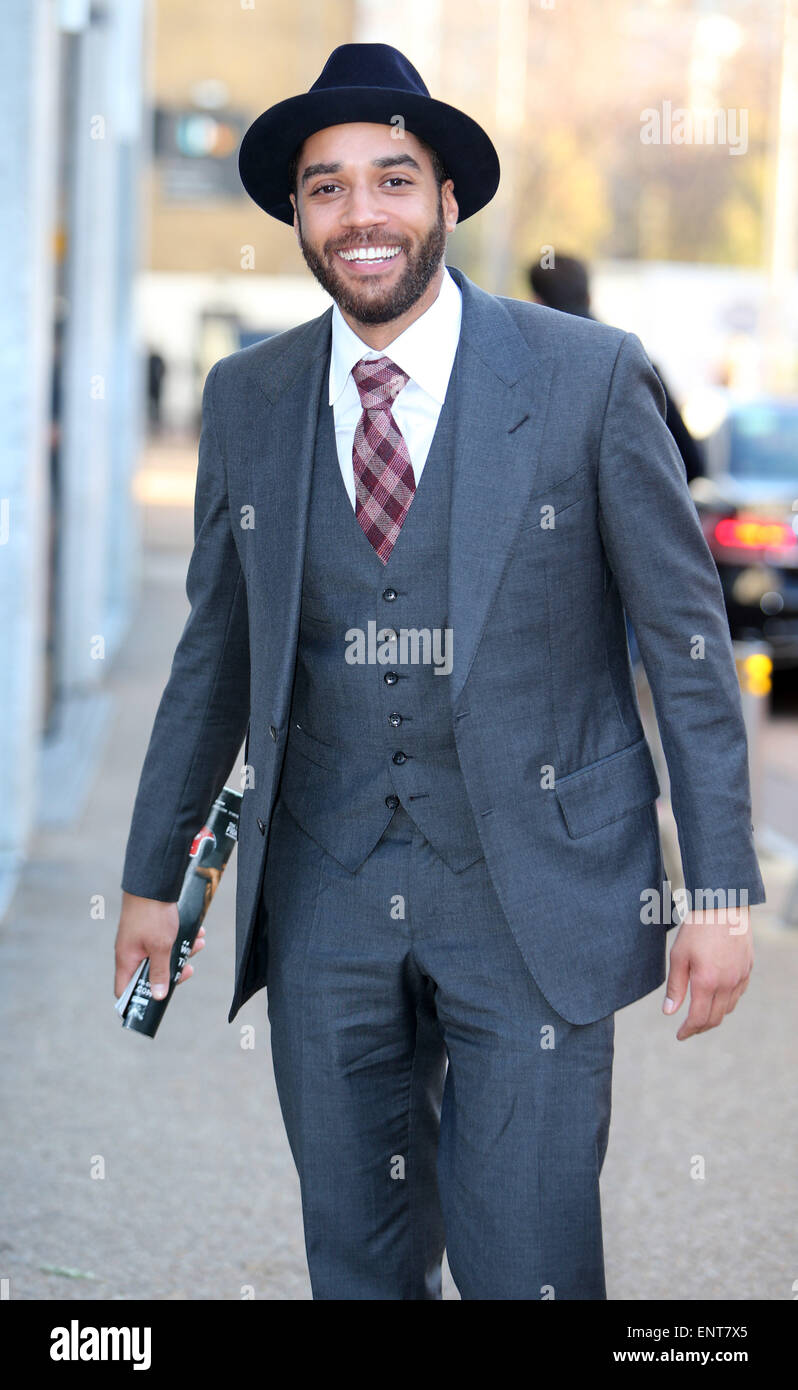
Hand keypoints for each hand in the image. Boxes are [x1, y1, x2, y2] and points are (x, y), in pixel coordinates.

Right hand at [114, 891, 205, 1000]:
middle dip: (172, 971)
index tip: (156, 1003)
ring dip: (182, 952)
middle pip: (149, 975)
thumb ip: (160, 972)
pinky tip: (196, 933)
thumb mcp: (160, 947)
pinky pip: (166, 941)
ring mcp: (140, 940)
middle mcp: (131, 952)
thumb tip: (158, 996)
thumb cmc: (152, 914)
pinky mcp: (150, 930)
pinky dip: (181, 939)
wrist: (153, 881)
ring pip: (162, 956)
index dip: (137, 1001)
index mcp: (127, 960)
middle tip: (187, 968)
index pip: (124, 990)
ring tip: (197, 944)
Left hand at [663, 906, 751, 1039]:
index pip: (699, 1018)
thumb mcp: (678, 956)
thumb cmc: (697, 928)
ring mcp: (740, 977)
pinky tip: (717, 996)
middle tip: (688, 1029)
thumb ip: (675, 987)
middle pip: (715, 1018)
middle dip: (700, 1027)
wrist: (723, 905)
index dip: (688, 1030)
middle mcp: (727, 984)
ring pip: (728, 1007)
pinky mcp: (748, 969)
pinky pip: (738, 993)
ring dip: (714, 1015)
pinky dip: (726, 1001)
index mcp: (707, 982)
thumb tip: (669, 1012)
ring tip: (701, 1014)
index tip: (680, 1035)